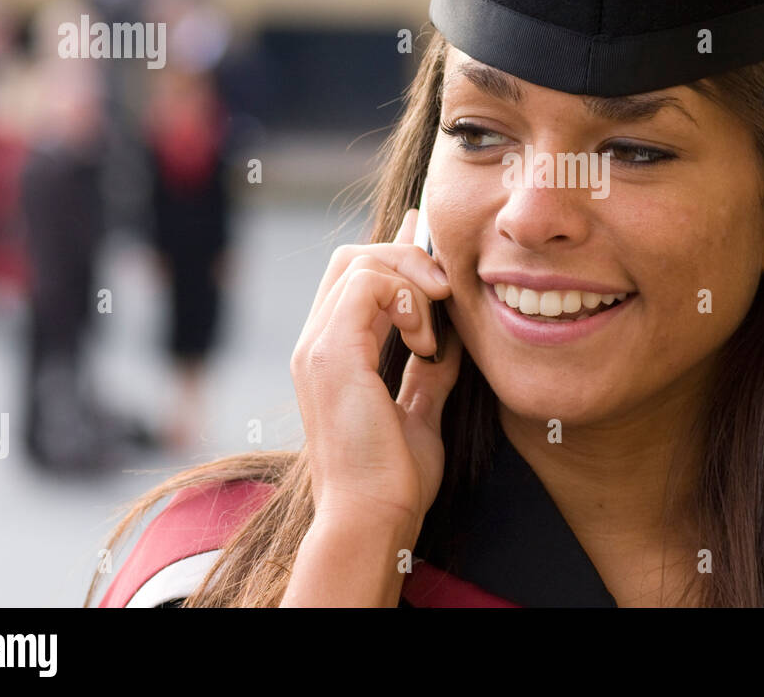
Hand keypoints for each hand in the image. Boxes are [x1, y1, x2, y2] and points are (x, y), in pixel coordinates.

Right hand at [289, 208, 461, 531]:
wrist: (372, 519)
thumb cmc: (392, 480)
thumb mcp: (419, 412)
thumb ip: (428, 373)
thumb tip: (448, 341)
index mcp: (331, 356)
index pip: (354, 278)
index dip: (395, 253)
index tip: (431, 244)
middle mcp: (315, 344)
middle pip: (352, 256)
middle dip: (406, 259)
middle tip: (445, 292)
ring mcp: (317, 346)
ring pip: (359, 260)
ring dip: (411, 279)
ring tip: (433, 329)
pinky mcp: (332, 352)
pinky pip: (367, 283)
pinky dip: (405, 297)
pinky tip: (424, 339)